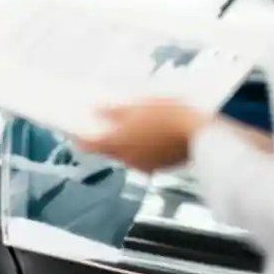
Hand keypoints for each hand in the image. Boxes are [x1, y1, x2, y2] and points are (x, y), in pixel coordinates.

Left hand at [74, 99, 212, 171]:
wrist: (201, 133)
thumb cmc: (168, 116)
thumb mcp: (138, 107)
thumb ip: (114, 111)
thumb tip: (97, 111)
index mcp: (117, 144)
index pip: (89, 145)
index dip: (78, 137)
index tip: (72, 131)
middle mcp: (127, 159)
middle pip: (107, 150)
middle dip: (103, 138)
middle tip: (102, 123)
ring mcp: (144, 165)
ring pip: (126, 154)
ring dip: (124, 143)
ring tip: (130, 126)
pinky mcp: (160, 166)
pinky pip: (143, 156)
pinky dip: (141, 147)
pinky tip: (149, 134)